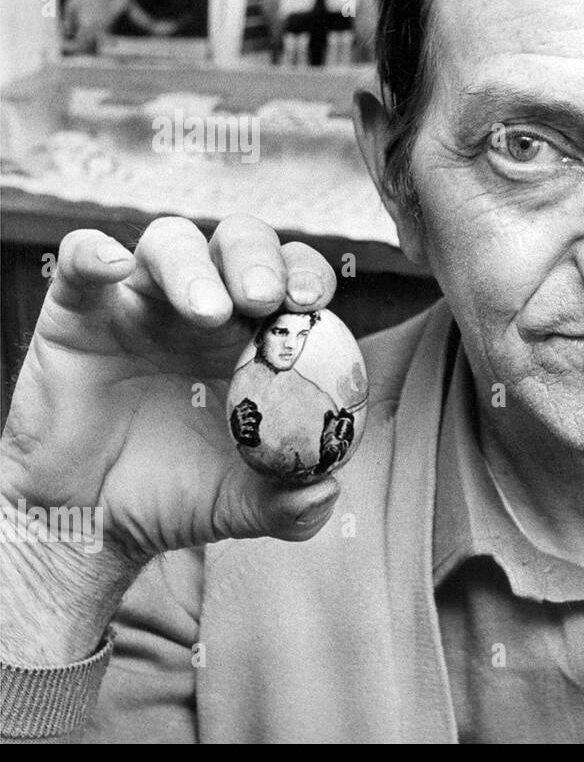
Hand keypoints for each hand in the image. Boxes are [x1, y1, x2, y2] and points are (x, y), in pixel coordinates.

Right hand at [0, 215, 339, 663]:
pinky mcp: (78, 308)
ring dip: (194, 265)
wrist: (89, 519)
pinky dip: (96, 253)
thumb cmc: (177, 495)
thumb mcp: (239, 505)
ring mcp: (142, 301)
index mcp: (257, 335)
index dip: (308, 276)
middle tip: (265, 298)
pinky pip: (84, 261)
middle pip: (241, 244)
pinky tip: (113, 267)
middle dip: (260, 259)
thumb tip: (327, 491)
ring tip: (208, 310)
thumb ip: (289, 505)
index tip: (314, 301)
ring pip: (172, 242)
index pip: (294, 280)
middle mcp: (206, 304)